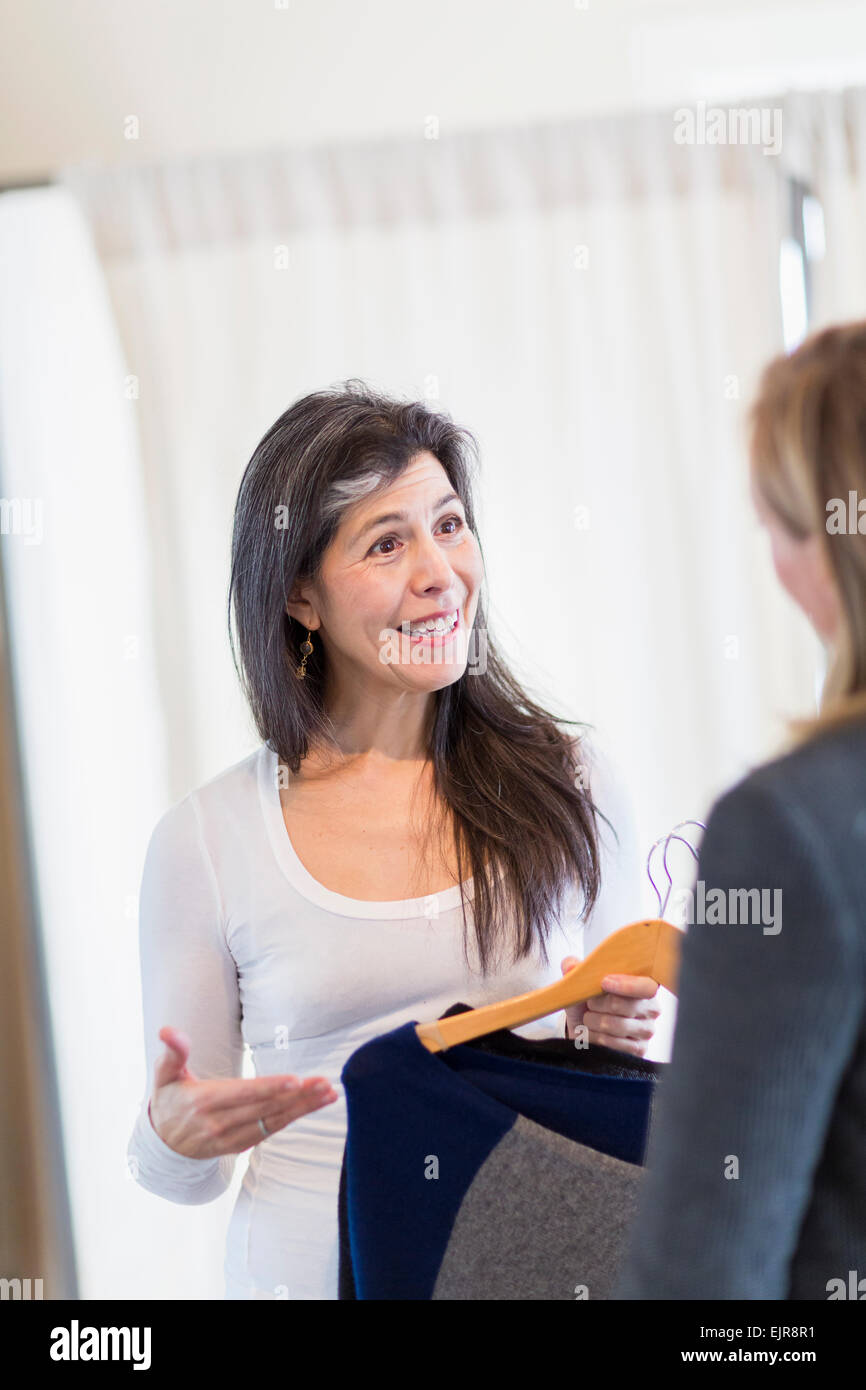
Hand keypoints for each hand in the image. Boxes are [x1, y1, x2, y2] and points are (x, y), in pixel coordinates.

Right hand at [148, 1025, 337, 1156]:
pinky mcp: (240, 1145)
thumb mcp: (164, 1076)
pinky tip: (312, 1106)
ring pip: (273, 1122)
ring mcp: (232, 1138)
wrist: (162, 1145)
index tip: (295, 1080)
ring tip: (328, 1094)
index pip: (243, 1094)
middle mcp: (220, 1123)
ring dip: (303, 1108)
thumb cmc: (168, 1101)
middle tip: (324, 1083)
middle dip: (297, 1097)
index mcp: (204, 1102)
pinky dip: (293, 1118)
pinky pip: (270, 1131)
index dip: (270, 1088)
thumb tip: (167, 1030)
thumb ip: (172, 1052)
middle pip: (265, 1109)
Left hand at [560, 958, 660, 1057]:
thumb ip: (574, 968)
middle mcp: (651, 1009)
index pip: (646, 986)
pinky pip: (614, 1044)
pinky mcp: (638, 1050)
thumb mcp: (580, 982)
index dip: (626, 985)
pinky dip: (596, 1038)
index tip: (604, 983)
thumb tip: (571, 965)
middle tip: (590, 1004)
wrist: (583, 1028)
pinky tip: (594, 1034)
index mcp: (643, 987)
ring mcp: (646, 1031)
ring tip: (589, 1019)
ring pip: (617, 1026)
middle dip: (599, 1005)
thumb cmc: (588, 1002)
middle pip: (626, 1006)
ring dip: (594, 1022)